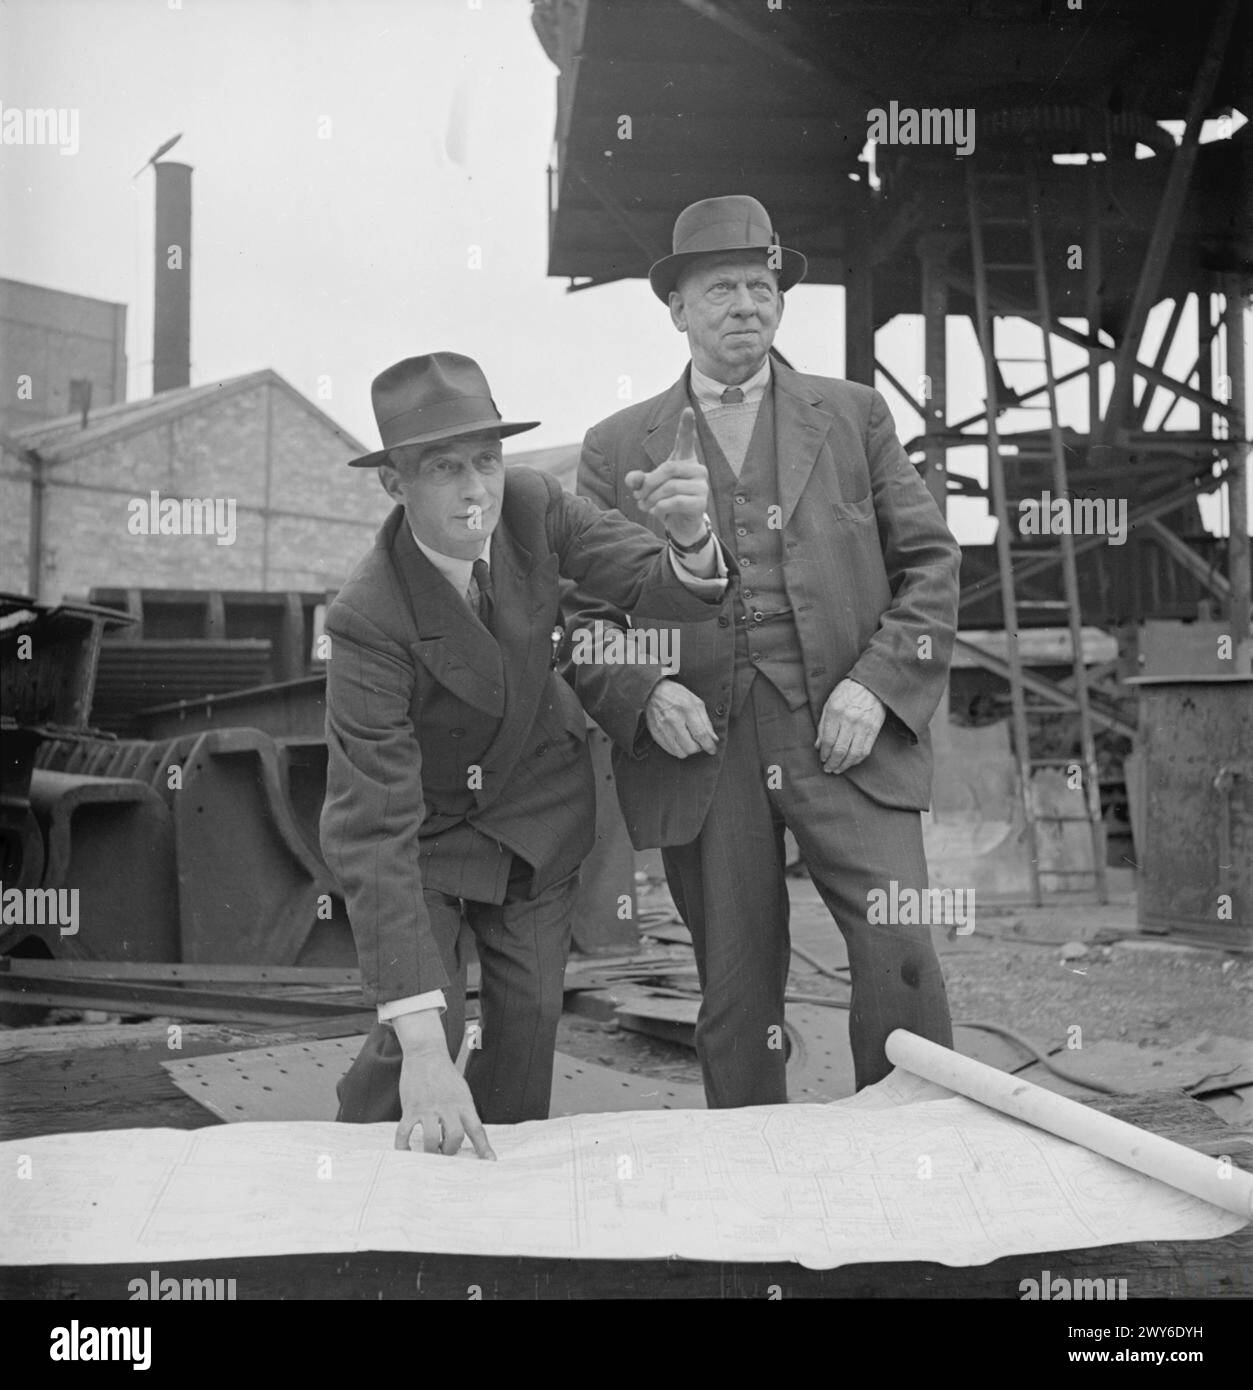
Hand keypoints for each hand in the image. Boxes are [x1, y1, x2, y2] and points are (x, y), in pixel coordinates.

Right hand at [392, 1013, 495, 1158]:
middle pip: (455, 1137)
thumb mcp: (462, 1091)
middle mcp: (448, 1107)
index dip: (484, 1148)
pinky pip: (404, 1133)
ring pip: (432, 1139)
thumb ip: (463, 1112)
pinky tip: (407, 1150)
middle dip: (451, 1151)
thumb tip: (463, 1137)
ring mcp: (428, 1108)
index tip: (490, 1162)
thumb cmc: (445, 1075)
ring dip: (432, 1150)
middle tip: (446, 1152)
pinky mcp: (411, 1108)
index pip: (477, 1129)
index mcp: (464, 1103)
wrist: (426, 1053)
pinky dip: (404, 1146)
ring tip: (432, 1150)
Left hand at [624, 407, 708, 543]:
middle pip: (668, 468)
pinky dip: (660, 508)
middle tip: (637, 495)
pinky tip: (655, 511)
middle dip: (648, 483)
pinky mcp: (701, 503)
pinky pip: (675, 502)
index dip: (687, 425)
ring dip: (651, 498)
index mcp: (685, 460)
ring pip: (670, 487)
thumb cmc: (665, 500)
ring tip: (644, 505)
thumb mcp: (648, 488)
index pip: (686, 440)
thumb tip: (633, 480)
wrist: (681, 525)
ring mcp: (702, 486)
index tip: (688, 410)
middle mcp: (697, 470)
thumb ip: (638, 480)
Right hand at [644, 678, 718, 757]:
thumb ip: (706, 722)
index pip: (700, 734)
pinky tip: (679, 740)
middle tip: (699, 742)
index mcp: (686, 709)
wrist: (652, 692)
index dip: (709, 745)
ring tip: (689, 741)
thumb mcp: (696, 703)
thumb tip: (713, 739)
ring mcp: (663, 729)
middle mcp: (673, 720)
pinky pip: (671, 751)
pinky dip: (678, 749)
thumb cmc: (677, 696)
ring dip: (688, 750)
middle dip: (698, 748)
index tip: (713, 750)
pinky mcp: (656, 735)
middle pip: (690, 747)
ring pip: (681, 753)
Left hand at [814, 678, 885, 774]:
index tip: (822, 759)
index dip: (824, 753)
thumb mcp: (829, 704)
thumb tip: (818, 746)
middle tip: (828, 769)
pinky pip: (865, 750)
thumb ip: (822, 725)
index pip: (828, 740)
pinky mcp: (874, 729)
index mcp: (835, 712)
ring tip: (838, 769)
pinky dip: (857, 760)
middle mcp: (849, 720)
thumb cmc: (846, 692)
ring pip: (853, 753)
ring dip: (844, 765)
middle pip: (840, 749)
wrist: (870, 683)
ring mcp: (863, 725)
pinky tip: (851, 762)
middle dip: (832, 763)